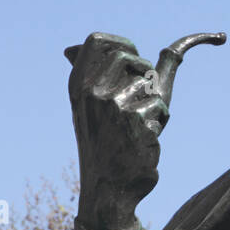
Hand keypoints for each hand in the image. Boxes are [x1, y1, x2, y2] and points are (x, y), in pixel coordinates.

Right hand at [65, 33, 168, 229]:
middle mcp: (91, 93)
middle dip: (145, 70)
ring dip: (153, 103)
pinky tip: (144, 141)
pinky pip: (160, 107)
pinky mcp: (135, 120)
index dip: (121, 42)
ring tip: (140, 126)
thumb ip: (87, 78)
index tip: (134, 55)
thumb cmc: (103, 146)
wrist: (108, 188)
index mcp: (78, 87)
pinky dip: (159, 122)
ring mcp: (113, 105)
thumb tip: (70, 49)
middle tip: (146, 92)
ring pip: (149, 84)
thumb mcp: (86, 110)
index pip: (96, 40)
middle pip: (127, 55)